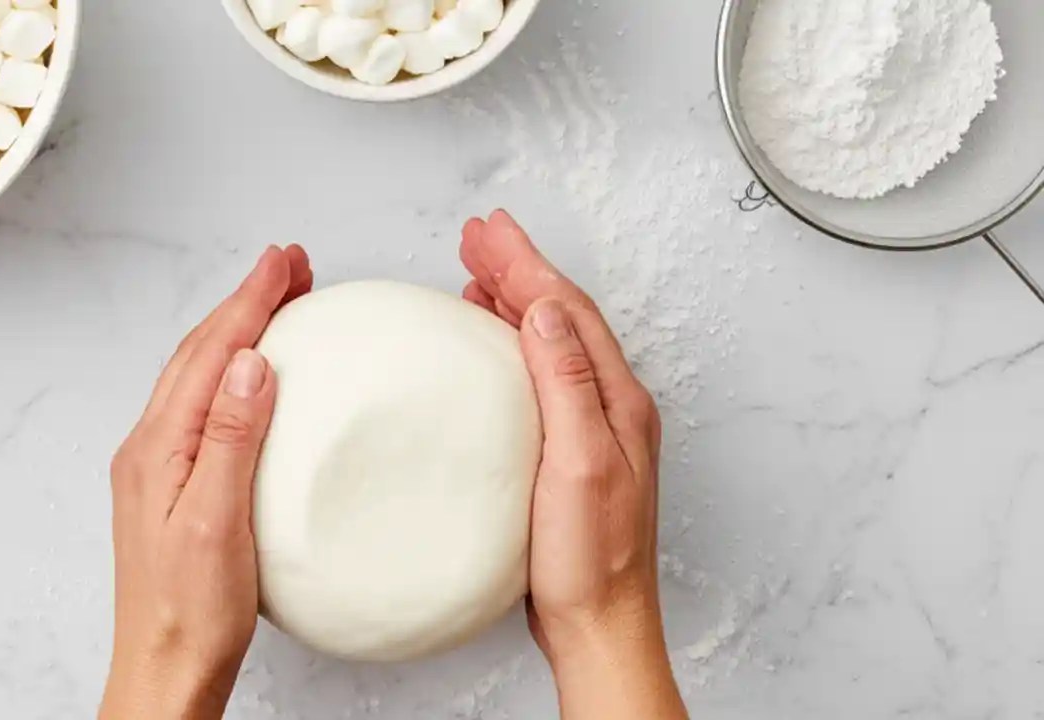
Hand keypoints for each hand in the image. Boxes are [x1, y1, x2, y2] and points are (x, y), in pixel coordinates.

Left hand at [100, 246, 313, 719]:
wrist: (165, 669)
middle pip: (199, 352)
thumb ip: (231, 439)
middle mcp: (149, 448)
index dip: (249, 301)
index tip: (284, 262)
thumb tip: (249, 364)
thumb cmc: (191, 612)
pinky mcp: (173, 484)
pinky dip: (229, 371)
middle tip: (289, 266)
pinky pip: (201, 405)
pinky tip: (251, 375)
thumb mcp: (217, 522)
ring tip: (274, 302)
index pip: (211, 354)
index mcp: (158, 448)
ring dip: (235, 331)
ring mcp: (157, 465)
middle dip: (244, 302)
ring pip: (198, 374)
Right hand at [460, 211, 686, 718]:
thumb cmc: (590, 559)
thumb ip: (565, 384)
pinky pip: (541, 371)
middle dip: (520, 268)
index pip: (567, 311)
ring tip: (480, 271)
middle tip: (479, 235)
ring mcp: (591, 425)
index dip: (527, 264)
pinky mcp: (569, 447)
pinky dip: (513, 341)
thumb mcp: (579, 464)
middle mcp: (609, 404)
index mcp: (615, 400)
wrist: (598, 622)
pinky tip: (494, 342)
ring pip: (551, 339)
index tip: (490, 231)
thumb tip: (545, 313)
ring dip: (517, 298)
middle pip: (561, 315)